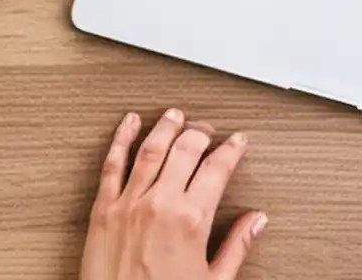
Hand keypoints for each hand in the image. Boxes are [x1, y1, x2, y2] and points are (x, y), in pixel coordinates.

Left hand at [80, 109, 266, 279]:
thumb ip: (237, 246)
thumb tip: (257, 221)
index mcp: (191, 220)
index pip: (217, 168)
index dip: (231, 150)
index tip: (237, 142)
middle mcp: (160, 204)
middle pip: (185, 149)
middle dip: (201, 132)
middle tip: (208, 129)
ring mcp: (129, 204)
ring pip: (151, 149)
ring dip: (166, 127)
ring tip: (175, 115)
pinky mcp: (104, 210)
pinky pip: (112, 165)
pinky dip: (121, 139)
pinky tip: (129, 123)